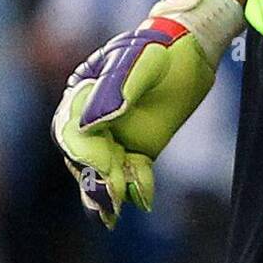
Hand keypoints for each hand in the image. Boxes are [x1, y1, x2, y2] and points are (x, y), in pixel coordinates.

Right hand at [51, 0, 243, 227]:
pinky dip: (135, 187)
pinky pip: (129, 174)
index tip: (109, 162)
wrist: (190, 49)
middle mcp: (92, 118)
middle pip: (83, 157)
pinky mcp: (137, 149)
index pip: (72, 131)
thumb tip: (93, 124)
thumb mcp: (141, 60)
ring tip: (113, 216)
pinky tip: (144, 197)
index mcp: (82, 93)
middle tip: (113, 200)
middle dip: (96, 179)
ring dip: (109, 192)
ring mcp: (114, 136)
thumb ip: (117, 89)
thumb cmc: (160, 46)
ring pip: (102, 171)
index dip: (86, 151)